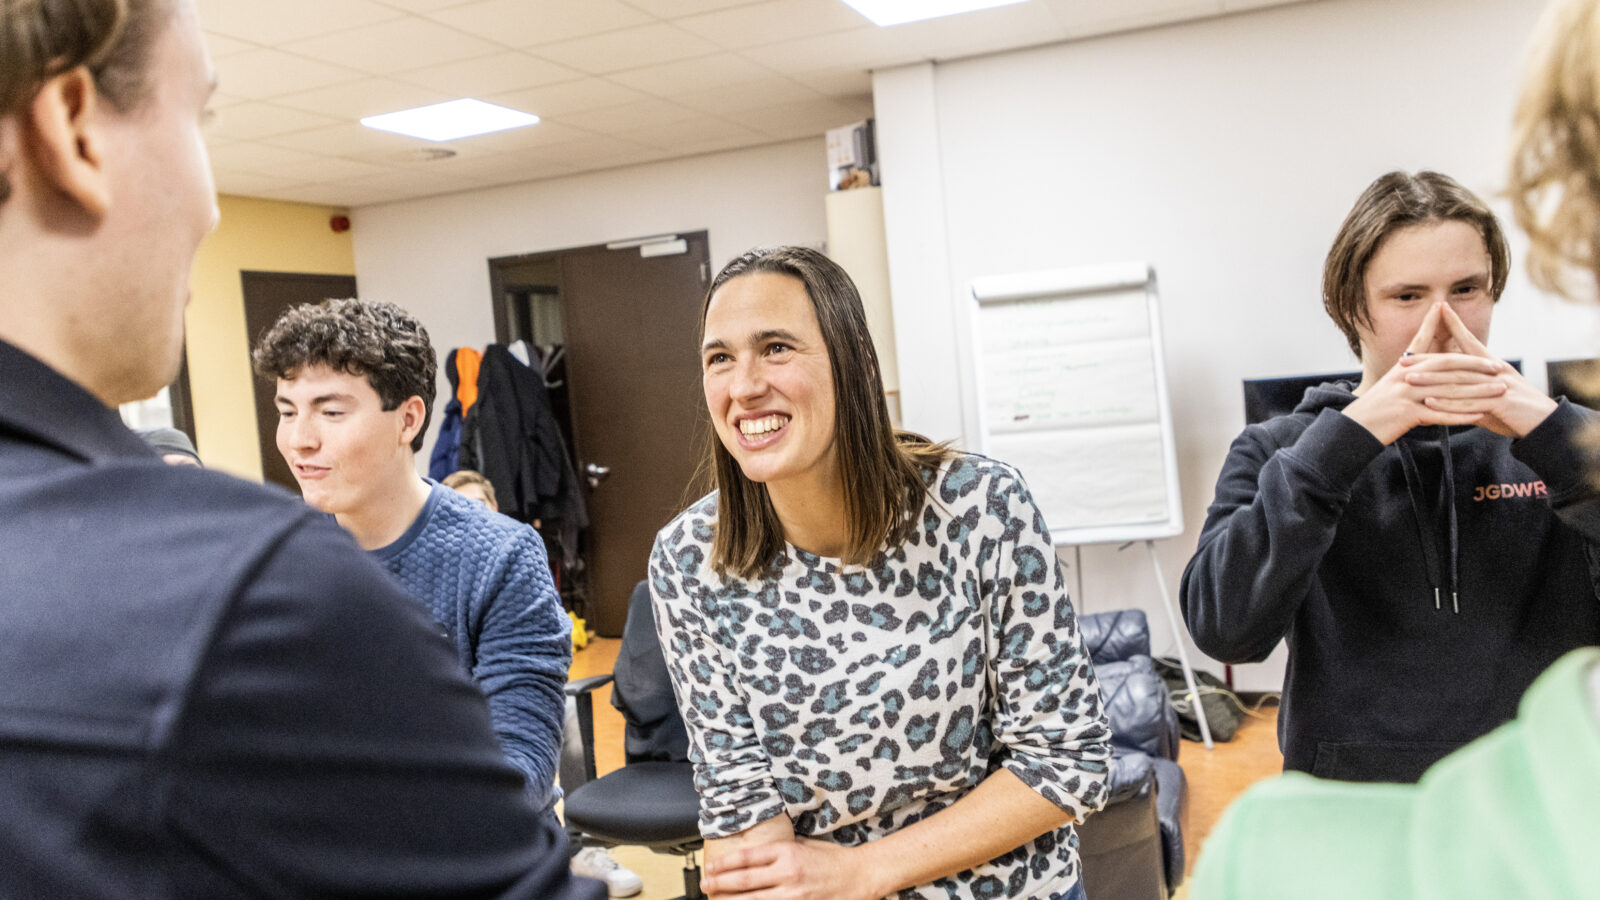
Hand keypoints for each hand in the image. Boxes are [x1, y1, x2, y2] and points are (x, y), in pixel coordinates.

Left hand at [701, 837, 881, 899]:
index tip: (710, 867)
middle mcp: (788, 874)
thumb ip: (780, 848)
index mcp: (788, 852)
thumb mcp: (805, 844)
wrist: (861, 876)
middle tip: (705, 885)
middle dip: (720, 884)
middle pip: (745, 881)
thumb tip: (756, 851)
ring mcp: (794, 895)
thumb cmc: (833, 859)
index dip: (724, 864)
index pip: (747, 858)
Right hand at [1343, 301, 1505, 444]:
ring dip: (1478, 392)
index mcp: (1403, 367)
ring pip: (1450, 390)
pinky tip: (1479, 417)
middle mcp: (1406, 376)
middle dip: (1476, 366)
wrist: (1355, 427)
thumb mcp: (1389, 384)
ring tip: (1499, 391)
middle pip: (1448, 366)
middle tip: (1499, 367)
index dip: (1450, 339)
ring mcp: (1407, 394)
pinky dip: (1461, 416)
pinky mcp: (1407, 414)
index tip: (1464, 328)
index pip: (1431, 347)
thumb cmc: (1373, 408)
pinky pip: (1440, 414)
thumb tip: (1425, 365)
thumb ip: (1408, 372)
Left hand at [1399, 302, 1556, 438]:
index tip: (1437, 311)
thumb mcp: (1491, 399)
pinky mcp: (1503, 403)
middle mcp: (1495, 371)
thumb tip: (1448, 396)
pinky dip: (1449, 404)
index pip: (1469, 342)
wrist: (1546, 424)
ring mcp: (1499, 386)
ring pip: (1459, 382)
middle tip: (1402, 359)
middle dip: (1427, 361)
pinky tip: (1430, 403)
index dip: (1453, 326)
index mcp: (1493, 366)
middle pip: (1456, 363)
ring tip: (1408, 380)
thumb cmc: (1517, 411)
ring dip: (1432, 381)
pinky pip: (1471, 403)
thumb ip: (1470, 395)